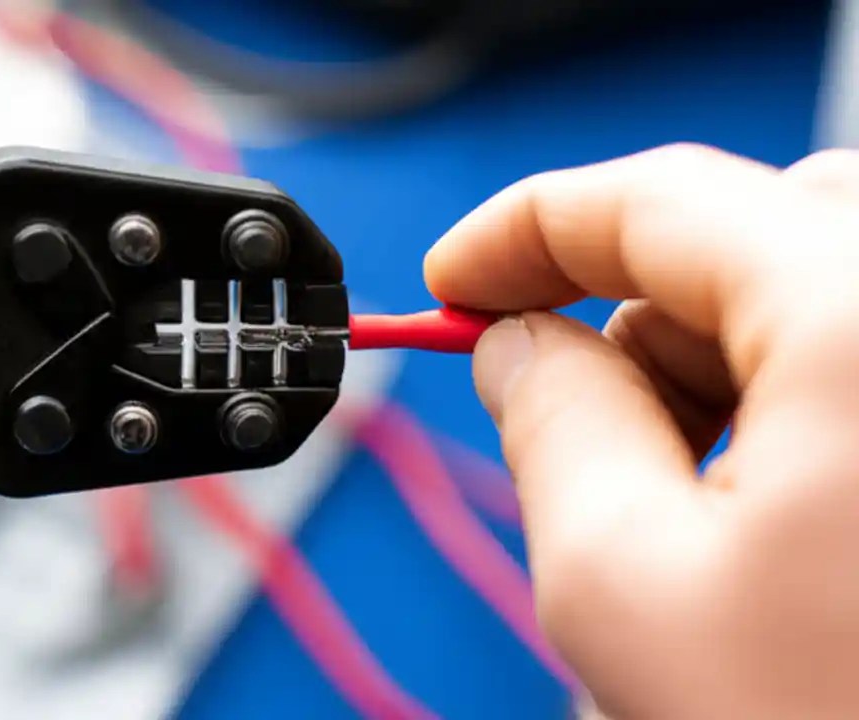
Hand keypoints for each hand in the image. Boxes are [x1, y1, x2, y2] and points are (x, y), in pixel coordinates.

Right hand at [425, 143, 858, 718]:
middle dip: (631, 307)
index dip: (525, 229)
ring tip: (686, 500)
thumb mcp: (623, 580)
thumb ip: (546, 418)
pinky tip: (772, 509)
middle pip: (748, 230)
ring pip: (819, 287)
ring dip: (716, 365)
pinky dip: (794, 400)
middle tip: (559, 402)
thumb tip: (517, 345)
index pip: (659, 201)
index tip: (456, 279)